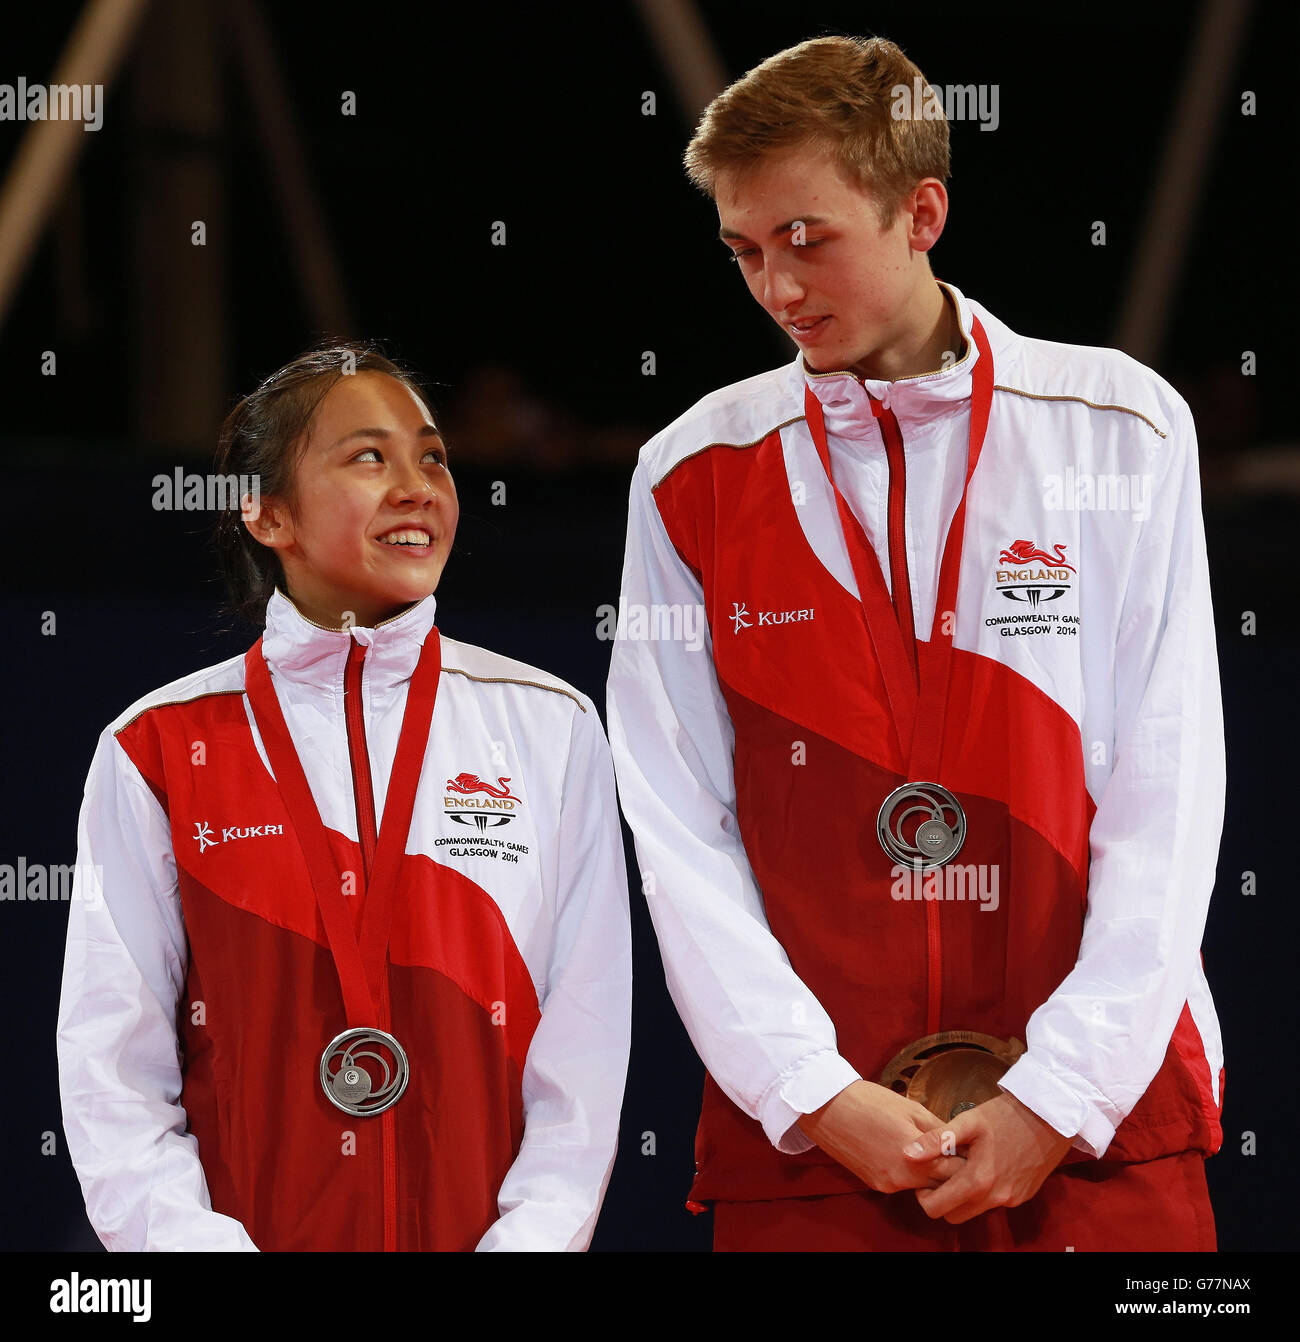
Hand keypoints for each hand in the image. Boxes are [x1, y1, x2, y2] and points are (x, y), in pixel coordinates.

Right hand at [796, 1080, 967, 1193]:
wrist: (825, 1107)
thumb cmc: (869, 1100)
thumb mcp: (911, 1108)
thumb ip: (939, 1131)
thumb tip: (959, 1143)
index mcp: (917, 1157)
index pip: (957, 1173)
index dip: (965, 1160)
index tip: (968, 1148)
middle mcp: (903, 1178)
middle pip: (941, 1185)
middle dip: (949, 1170)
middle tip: (950, 1149)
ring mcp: (887, 1184)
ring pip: (921, 1186)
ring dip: (929, 1172)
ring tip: (925, 1147)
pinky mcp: (874, 1184)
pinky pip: (902, 1183)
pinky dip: (909, 1172)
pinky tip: (901, 1149)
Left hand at [902, 1091, 1074, 1222]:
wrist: (1050, 1116)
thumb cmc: (1006, 1115)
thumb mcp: (968, 1121)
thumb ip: (937, 1141)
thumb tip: (907, 1154)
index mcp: (977, 1181)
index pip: (937, 1209)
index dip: (924, 1196)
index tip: (924, 1176)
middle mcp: (995, 1198)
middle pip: (954, 1216)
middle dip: (942, 1200)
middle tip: (941, 1172)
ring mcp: (1011, 1200)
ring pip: (974, 1211)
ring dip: (963, 1196)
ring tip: (962, 1165)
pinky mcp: (1023, 1197)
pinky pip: (994, 1203)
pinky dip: (984, 1192)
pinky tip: (985, 1165)